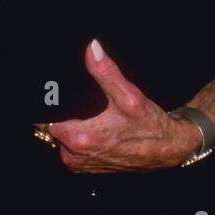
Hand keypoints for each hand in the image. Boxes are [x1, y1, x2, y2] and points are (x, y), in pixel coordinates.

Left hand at [32, 39, 201, 172]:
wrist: (168, 149)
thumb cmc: (148, 125)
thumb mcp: (128, 95)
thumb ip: (105, 72)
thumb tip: (91, 48)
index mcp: (79, 138)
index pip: (45, 115)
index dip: (48, 100)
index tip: (53, 88)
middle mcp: (74, 155)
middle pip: (49, 125)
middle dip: (58, 110)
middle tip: (73, 95)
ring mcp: (79, 164)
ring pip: (58, 137)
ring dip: (66, 123)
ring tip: (83, 109)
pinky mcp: (85, 167)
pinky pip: (69, 147)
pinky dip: (74, 135)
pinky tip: (90, 123)